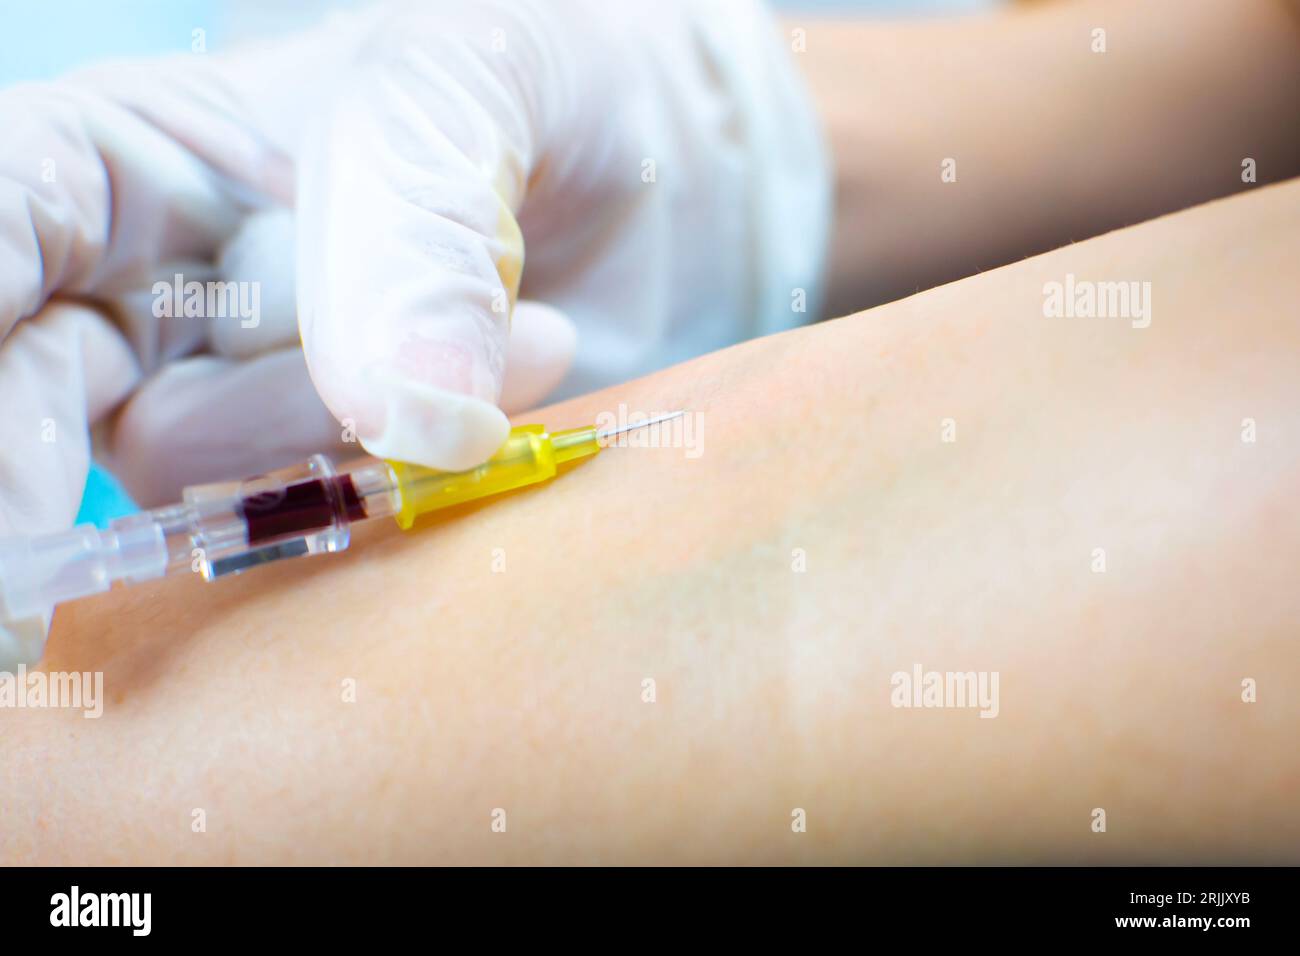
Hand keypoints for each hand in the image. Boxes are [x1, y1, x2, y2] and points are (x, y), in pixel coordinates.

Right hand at [0, 0, 826, 662]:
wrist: (663, 170)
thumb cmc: (545, 76)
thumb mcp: (471, 84)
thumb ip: (418, 216)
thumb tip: (408, 410)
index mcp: (137, 154)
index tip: (5, 435)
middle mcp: (160, 283)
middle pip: (25, 387)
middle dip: (24, 460)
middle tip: (34, 552)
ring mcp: (246, 389)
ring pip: (191, 469)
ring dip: (340, 431)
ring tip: (533, 330)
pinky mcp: (342, 467)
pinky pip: (313, 515)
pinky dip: (404, 477)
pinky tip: (520, 385)